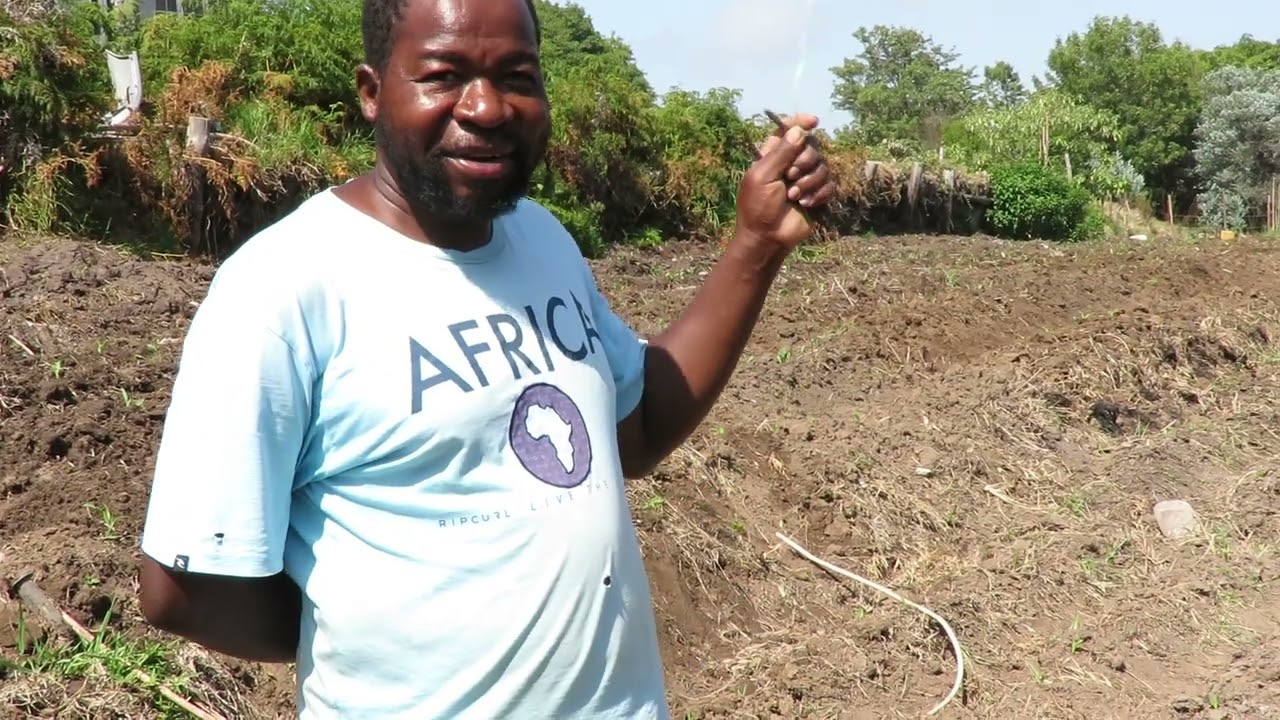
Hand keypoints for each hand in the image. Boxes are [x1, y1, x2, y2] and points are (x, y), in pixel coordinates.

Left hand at [734, 113, 835, 252]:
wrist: (768, 237)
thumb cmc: (758, 207)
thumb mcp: (763, 176)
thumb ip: (781, 152)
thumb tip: (798, 130)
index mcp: (772, 156)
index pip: (788, 131)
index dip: (800, 122)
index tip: (813, 121)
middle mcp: (791, 164)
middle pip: (811, 147)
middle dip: (804, 161)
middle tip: (790, 176)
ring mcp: (805, 179)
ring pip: (822, 166)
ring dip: (809, 181)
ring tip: (793, 197)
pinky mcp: (817, 195)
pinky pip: (829, 184)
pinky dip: (818, 194)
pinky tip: (805, 204)